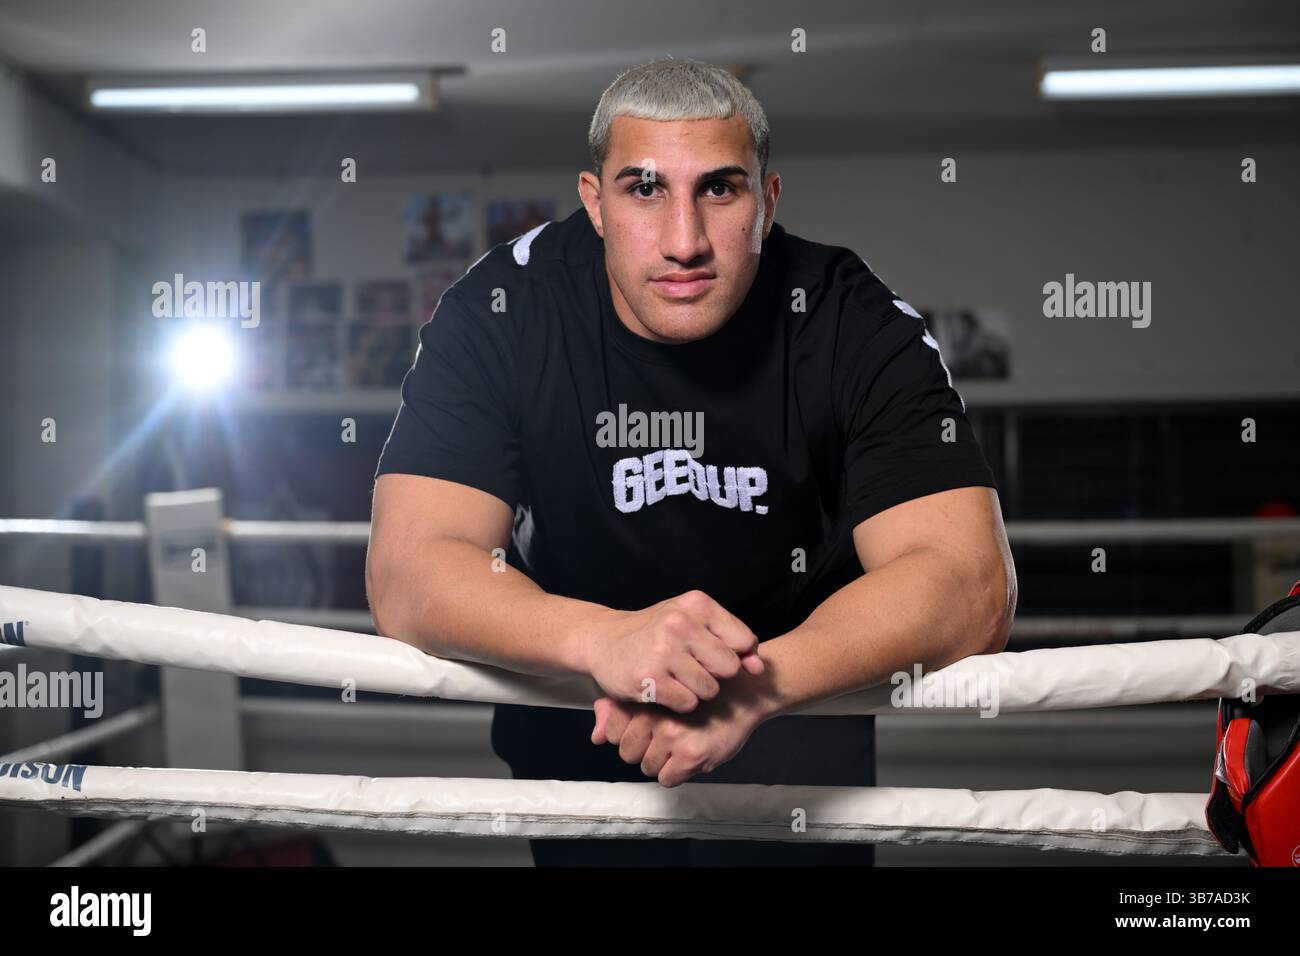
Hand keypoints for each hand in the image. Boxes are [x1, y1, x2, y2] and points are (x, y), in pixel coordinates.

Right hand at [582, 590, 763, 713]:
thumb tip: (758, 667)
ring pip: (710, 688)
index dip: (736, 655)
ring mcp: (663, 651)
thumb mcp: (693, 622)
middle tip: (692, 668)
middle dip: (716, 674)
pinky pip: (687, 702)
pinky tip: (663, 688)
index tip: (715, 656)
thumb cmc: (656, 632)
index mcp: (696, 604)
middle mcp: (680, 623)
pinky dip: (679, 702)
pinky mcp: (648, 678)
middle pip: (729, 667)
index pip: (744, 640)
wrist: (603, 640)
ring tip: (676, 678)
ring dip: (697, 691)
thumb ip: (731, 641)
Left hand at [590, 675, 778, 786]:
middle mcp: (654, 715)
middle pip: (627, 751)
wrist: (743, 693)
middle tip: (668, 737)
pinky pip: (666, 778)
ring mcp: (672, 735)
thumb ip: (620, 710)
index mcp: (644, 697)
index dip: (627, 734)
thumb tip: (595, 736)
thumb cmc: (698, 693)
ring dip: (661, 761)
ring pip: (647, 766)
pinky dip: (676, 772)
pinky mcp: (691, 754)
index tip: (646, 729)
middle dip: (644, 749)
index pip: (612, 731)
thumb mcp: (659, 693)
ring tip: (682, 742)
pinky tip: (690, 753)